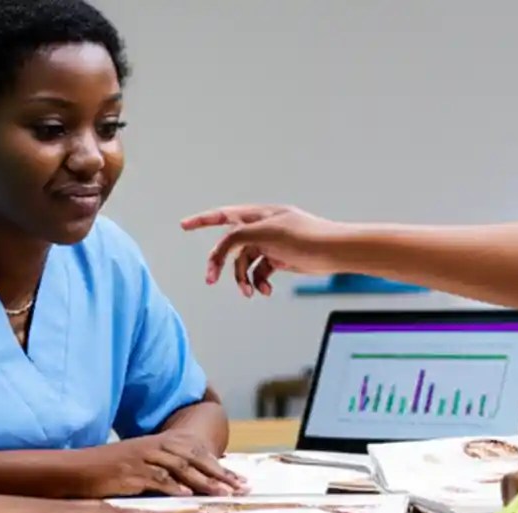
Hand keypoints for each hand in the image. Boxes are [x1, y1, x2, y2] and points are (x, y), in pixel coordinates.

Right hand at [80, 431, 248, 497]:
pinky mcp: (129, 471)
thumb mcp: (139, 466)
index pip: (197, 454)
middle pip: (194, 458)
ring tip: (222, 493)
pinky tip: (187, 494)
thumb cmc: (107, 472)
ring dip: (203, 481)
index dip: (220, 468)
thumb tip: (188, 486)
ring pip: (179, 467)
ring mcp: (142, 458)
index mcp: (158, 444)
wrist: (74, 469)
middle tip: (241, 488)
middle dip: (220, 474)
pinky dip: (172, 485)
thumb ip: (163, 472)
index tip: (240, 481)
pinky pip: (155, 477)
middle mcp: (153, 447)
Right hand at [180, 205, 350, 296]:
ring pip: (244, 262)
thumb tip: (224, 243)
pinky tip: (265, 291)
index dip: (202, 220)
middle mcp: (262, 228)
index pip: (224, 215)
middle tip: (209, 279)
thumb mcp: (266, 232)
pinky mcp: (280, 259)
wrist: (333, 251)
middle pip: (230, 245)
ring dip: (243, 278)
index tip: (183, 225)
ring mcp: (270, 244)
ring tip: (249, 293)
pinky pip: (260, 272)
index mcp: (258, 215)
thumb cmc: (305, 237)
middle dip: (220, 262)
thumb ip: (240, 234)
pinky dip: (259, 282)